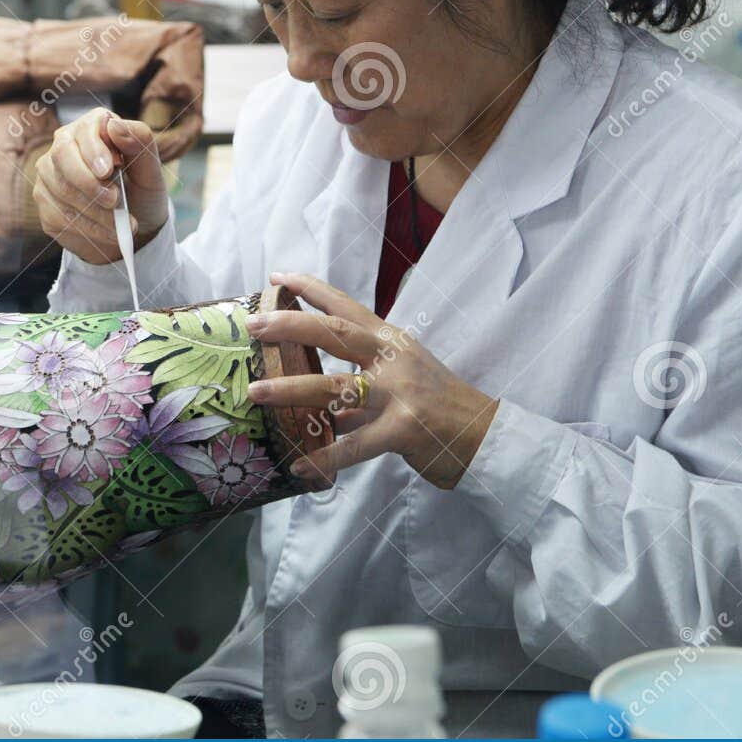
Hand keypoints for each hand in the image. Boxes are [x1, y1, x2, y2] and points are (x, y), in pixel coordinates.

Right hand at [34, 108, 167, 265]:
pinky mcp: (45, 202)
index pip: (84, 131)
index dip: (94, 150)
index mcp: (92, 128)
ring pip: (61, 189)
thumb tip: (114, 125)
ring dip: (93, 211)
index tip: (108, 171)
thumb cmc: (142, 190)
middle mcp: (65, 146)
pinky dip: (87, 228)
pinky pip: (58, 215)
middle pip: (62, 156)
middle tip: (114, 201)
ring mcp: (50, 174)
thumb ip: (139, 142)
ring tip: (120, 225)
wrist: (134, 225)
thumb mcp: (150, 169)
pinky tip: (107, 233)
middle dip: (89, 182)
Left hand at [244, 272, 498, 489]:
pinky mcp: (403, 429)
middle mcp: (393, 359)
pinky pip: (354, 446)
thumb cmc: (440, 406)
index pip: (346, 306)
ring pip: (335, 386)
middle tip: (254, 324)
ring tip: (257, 392)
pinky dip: (324, 457)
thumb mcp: (401, 377)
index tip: (277, 276)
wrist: (487, 436)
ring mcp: (398, 393)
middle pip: (335, 332)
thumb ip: (358, 380)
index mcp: (391, 341)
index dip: (311, 289)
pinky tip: (299, 466)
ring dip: (292, 389)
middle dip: (291, 325)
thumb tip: (312, 389)